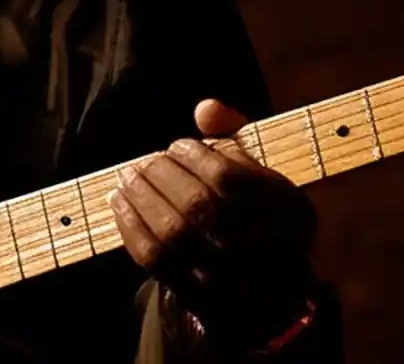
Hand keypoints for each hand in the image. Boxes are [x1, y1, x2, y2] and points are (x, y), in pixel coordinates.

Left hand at [108, 100, 317, 347]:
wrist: (270, 297)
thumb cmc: (262, 219)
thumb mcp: (267, 176)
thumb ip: (237, 135)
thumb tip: (204, 107)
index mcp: (283, 212)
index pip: (227, 178)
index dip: (194, 156)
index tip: (178, 147)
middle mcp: (257, 247)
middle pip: (197, 204)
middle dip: (161, 174)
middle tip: (146, 162)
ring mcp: (224, 276)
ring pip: (172, 231)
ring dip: (140, 195)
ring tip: (128, 176)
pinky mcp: (195, 294)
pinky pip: (154, 258)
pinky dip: (129, 224)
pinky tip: (120, 203)